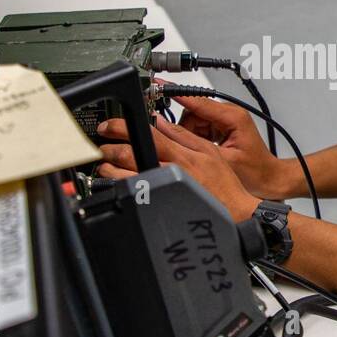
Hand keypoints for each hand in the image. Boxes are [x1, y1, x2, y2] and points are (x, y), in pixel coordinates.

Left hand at [97, 114, 259, 223]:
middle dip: (109, 149)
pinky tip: (115, 185)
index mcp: (180, 155)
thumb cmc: (225, 187)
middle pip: (130, 155)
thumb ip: (182, 135)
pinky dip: (119, 188)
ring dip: (109, 170)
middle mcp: (168, 172)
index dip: (123, 128)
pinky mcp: (159, 206)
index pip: (146, 134)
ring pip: (125, 178)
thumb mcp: (208, 152)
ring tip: (105, 166)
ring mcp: (162, 191)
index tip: (109, 126)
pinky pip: (132, 196)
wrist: (235, 214)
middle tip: (102, 146)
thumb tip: (160, 122)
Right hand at [172, 92, 294, 198]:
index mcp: (233, 117)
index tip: (160, 86)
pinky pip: (200, 127)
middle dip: (185, 130)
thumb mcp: (221, 159)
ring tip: (201, 152)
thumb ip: (196, 144)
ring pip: (194, 120)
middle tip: (185, 146)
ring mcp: (226, 119)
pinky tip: (204, 151)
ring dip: (191, 136)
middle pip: (193, 112)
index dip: (176, 94)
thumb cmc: (255, 171)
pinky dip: (197, 138)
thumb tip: (174, 134)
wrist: (269, 178)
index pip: (198, 101)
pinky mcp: (222, 126)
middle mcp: (230, 114)